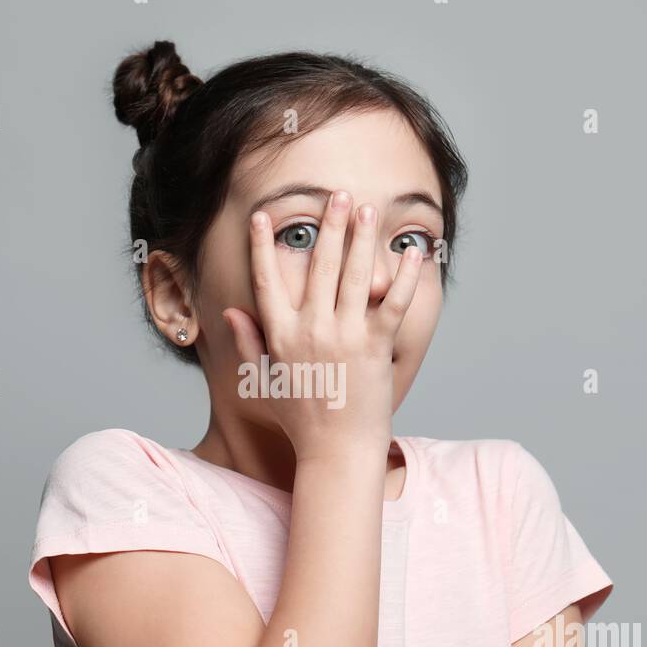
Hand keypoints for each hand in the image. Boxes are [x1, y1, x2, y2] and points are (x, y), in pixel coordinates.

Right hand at [223, 189, 421, 462]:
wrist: (337, 451)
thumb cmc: (302, 420)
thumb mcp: (266, 382)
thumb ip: (249, 343)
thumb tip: (232, 312)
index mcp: (281, 336)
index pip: (268, 282)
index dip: (263, 247)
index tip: (263, 217)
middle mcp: (311, 331)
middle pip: (319, 267)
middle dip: (329, 227)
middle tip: (337, 195)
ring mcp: (344, 337)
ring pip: (355, 276)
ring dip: (362, 239)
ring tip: (367, 210)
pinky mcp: (376, 347)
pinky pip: (393, 303)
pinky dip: (406, 277)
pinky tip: (414, 253)